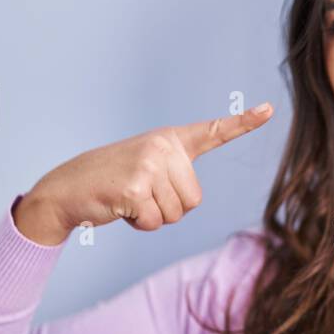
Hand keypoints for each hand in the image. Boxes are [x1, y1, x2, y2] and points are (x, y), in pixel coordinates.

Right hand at [13, 103, 274, 244]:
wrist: (64, 190)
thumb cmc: (108, 184)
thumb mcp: (145, 170)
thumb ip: (172, 176)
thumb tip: (187, 199)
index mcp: (169, 139)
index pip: (213, 131)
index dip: (243, 123)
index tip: (269, 110)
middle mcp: (163, 146)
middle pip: (194, 200)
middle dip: (167, 209)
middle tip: (137, 195)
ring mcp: (150, 164)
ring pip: (176, 214)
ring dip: (151, 217)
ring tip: (127, 199)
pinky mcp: (136, 187)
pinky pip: (155, 222)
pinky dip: (138, 224)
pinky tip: (118, 207)